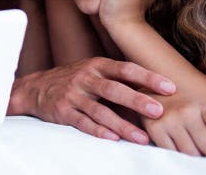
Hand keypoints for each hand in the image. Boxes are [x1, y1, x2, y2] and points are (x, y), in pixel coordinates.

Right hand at [11, 57, 175, 143]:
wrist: (35, 88)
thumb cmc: (75, 81)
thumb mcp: (94, 73)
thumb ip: (119, 81)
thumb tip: (157, 93)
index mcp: (97, 66)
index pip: (125, 69)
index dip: (147, 77)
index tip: (170, 87)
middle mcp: (85, 78)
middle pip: (113, 89)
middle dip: (137, 100)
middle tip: (158, 111)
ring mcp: (72, 94)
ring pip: (100, 111)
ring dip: (122, 125)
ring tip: (142, 139)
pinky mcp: (62, 110)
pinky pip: (82, 122)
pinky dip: (97, 130)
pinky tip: (112, 138)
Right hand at [143, 93, 205, 155]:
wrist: (150, 95)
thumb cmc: (183, 110)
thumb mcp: (202, 112)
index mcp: (202, 106)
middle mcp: (186, 111)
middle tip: (200, 144)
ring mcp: (169, 119)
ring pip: (191, 154)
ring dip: (191, 154)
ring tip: (186, 143)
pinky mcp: (154, 128)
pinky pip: (172, 153)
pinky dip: (175, 153)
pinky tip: (173, 143)